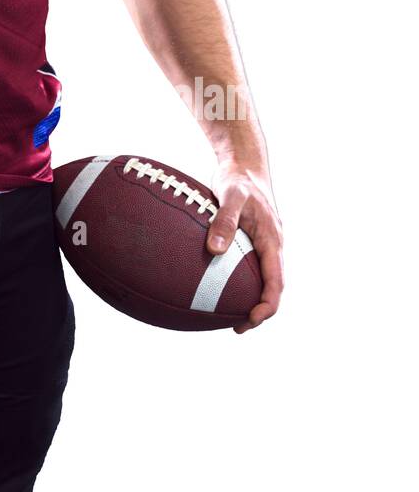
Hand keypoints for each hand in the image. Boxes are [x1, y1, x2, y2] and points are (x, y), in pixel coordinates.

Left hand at [206, 159, 283, 334]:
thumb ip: (224, 221)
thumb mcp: (231, 195)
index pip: (276, 283)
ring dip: (252, 299)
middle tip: (236, 328)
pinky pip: (252, 267)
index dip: (266, 307)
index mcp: (273, 240)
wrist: (245, 162)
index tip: (249, 321)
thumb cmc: (238, 178)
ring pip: (264, 279)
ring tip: (227, 315)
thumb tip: (215, 251)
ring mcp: (265, 243)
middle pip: (273, 287)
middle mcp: (273, 245)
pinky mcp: (254, 239)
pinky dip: (242, 282)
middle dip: (259, 311)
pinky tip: (218, 286)